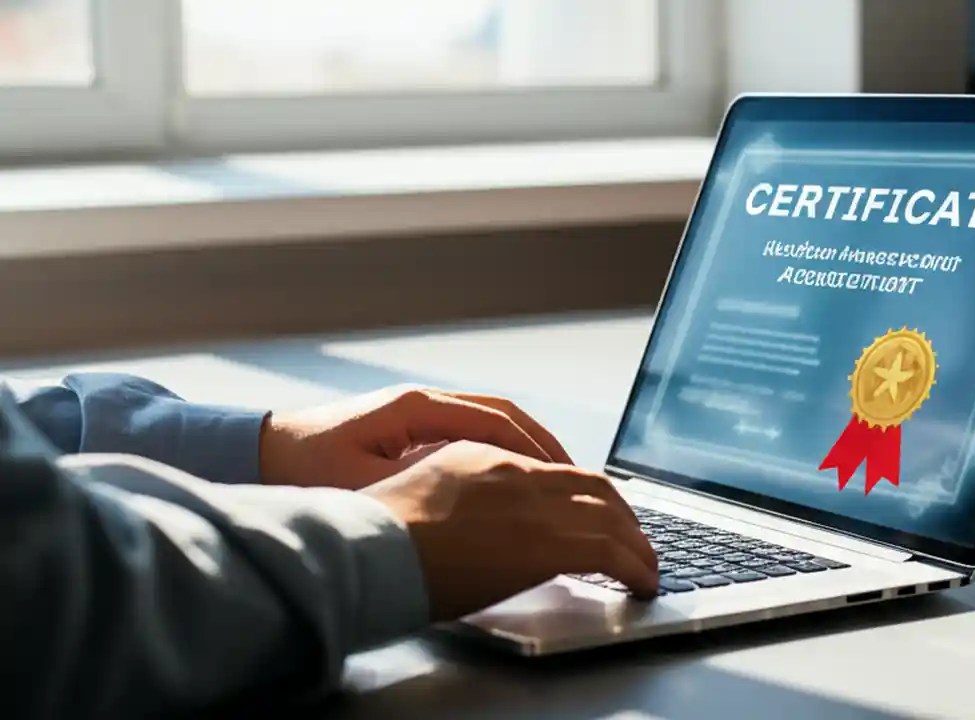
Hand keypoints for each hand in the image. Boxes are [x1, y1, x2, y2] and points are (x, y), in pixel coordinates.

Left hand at [259, 385, 572, 489]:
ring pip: (491, 420)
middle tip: (576, 481)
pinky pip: (472, 432)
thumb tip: (465, 499)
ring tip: (557, 480)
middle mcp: (423, 400)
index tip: (563, 479)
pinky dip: (502, 450)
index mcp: (415, 407)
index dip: (534, 451)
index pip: (494, 422)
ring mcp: (419, 411)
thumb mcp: (356, 487)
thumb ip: (412, 487)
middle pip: (503, 414)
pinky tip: (514, 480)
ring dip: (526, 447)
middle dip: (543, 446)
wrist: (261, 452)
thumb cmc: (300, 469)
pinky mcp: (413, 426)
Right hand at [363, 440, 657, 620]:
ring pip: (609, 516)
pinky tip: (642, 582)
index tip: (597, 514)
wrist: (368, 547)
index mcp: (484, 456)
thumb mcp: (420, 494)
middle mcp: (516, 471)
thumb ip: (458, 500)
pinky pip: (610, 550)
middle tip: (635, 539)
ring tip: (647, 566)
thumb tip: (476, 526)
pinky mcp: (547, 541)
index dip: (584, 494)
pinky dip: (635, 565)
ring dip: (635, 543)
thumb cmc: (376, 535)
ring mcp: (534, 502)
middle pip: (592, 486)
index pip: (553, 470)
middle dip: (621, 514)